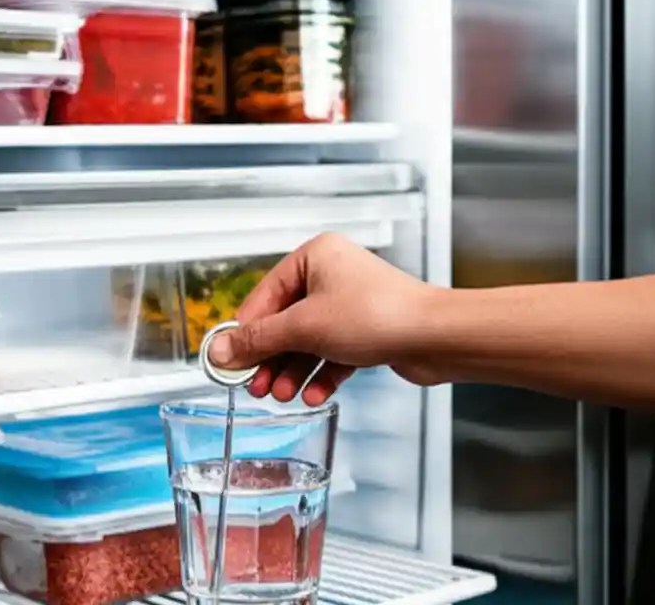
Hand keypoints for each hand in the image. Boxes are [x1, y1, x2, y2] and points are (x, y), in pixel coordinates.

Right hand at [207, 233, 441, 404]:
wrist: (434, 336)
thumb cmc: (377, 315)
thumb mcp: (304, 328)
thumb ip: (259, 340)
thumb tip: (220, 350)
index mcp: (314, 257)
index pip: (265, 297)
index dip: (245, 333)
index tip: (229, 362)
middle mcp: (332, 275)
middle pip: (285, 322)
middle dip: (271, 359)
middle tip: (256, 387)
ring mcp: (351, 304)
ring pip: (309, 341)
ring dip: (293, 371)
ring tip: (282, 396)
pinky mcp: (367, 330)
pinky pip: (333, 353)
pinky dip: (321, 374)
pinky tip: (313, 395)